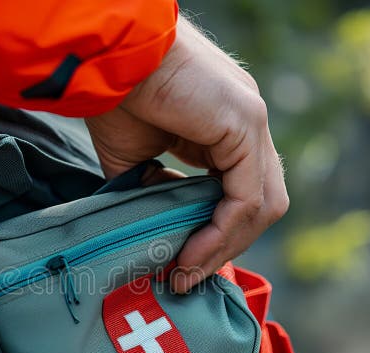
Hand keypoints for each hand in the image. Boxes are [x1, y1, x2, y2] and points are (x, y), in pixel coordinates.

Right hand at [85, 17, 287, 292]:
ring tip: (187, 270)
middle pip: (261, 203)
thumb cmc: (115, 98)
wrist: (106, 59)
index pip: (242, 193)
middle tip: (187, 275)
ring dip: (225, 246)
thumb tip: (156, 233)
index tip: (184, 266)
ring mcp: (253, 121)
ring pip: (263, 205)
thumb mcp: (136, 161)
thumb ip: (155, 193)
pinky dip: (223, 231)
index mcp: (227, 128)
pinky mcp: (246, 123)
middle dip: (226, 246)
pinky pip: (247, 196)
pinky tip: (192, 250)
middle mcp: (248, 125)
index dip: (218, 234)